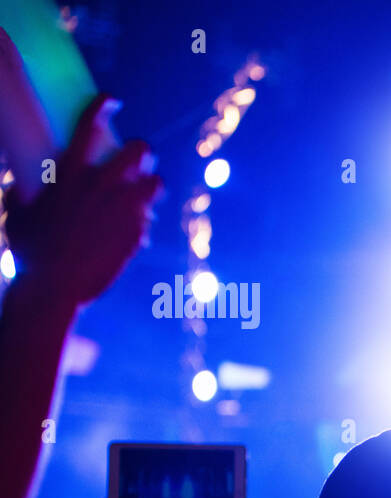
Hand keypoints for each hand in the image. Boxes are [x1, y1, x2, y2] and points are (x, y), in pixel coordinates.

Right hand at [4, 94, 162, 310]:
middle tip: (137, 159)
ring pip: (156, 182)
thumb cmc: (29, 251)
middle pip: (139, 150)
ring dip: (152, 183)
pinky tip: (134, 229)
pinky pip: (149, 218)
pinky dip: (143, 220)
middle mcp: (101, 185)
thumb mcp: (17, 215)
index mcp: (69, 173)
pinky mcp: (137, 233)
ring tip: (146, 190)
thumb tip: (18, 185)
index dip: (102, 106)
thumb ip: (20, 194)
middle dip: (142, 150)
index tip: (112, 101)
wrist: (55, 286)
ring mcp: (124, 209)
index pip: (88, 126)